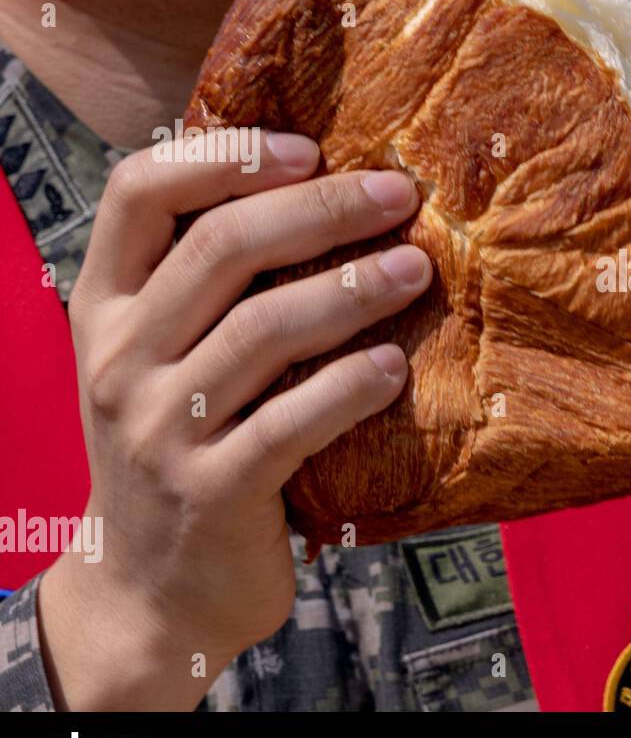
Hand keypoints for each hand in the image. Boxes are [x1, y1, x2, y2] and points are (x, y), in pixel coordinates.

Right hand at [38, 130, 430, 709]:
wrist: (148, 591)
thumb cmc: (178, 449)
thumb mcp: (160, 361)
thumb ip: (208, 290)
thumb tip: (319, 192)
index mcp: (106, 308)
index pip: (136, 193)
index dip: (223, 155)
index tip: (307, 147)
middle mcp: (122, 359)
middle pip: (221, 249)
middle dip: (319, 210)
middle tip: (398, 195)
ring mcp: (161, 429)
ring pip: (263, 332)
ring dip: (351, 291)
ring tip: (417, 268)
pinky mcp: (212, 494)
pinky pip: (290, 426)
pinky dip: (348, 390)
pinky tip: (395, 368)